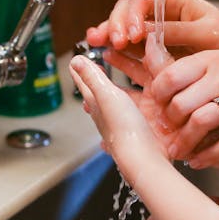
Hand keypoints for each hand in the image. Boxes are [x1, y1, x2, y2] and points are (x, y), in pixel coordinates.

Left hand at [68, 56, 169, 183]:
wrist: (143, 159)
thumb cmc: (125, 128)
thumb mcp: (107, 95)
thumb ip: (92, 78)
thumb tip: (74, 60)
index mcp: (97, 104)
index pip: (85, 84)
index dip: (81, 71)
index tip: (77, 62)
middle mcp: (105, 117)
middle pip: (96, 97)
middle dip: (94, 85)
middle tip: (93, 73)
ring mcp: (120, 127)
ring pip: (111, 109)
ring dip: (110, 99)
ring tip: (111, 90)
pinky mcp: (136, 135)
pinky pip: (128, 120)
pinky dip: (127, 113)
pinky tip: (132, 115)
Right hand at [84, 0, 218, 53]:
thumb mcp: (206, 35)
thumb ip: (176, 32)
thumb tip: (147, 32)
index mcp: (174, 3)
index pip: (142, 2)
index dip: (132, 16)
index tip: (132, 34)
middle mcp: (161, 16)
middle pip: (127, 13)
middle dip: (115, 25)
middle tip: (113, 42)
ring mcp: (155, 35)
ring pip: (124, 29)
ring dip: (108, 35)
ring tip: (96, 44)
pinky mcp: (154, 54)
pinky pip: (131, 50)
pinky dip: (116, 51)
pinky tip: (105, 54)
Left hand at [149, 50, 218, 166]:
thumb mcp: (215, 61)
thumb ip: (184, 68)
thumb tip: (145, 64)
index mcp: (210, 60)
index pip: (170, 77)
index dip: (157, 97)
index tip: (155, 108)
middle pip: (182, 103)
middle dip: (169, 123)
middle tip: (167, 132)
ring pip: (202, 122)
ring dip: (185, 142)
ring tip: (177, 151)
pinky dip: (209, 156)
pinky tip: (197, 162)